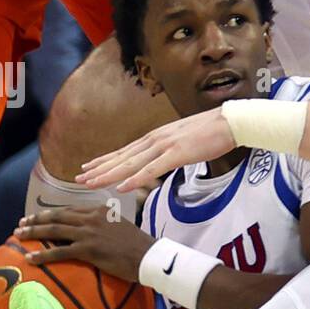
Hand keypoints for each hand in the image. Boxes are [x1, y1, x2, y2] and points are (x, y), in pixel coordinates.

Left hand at [14, 204, 154, 281]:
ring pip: (53, 230)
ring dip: (33, 232)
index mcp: (99, 211)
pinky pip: (59, 251)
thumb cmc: (138, 245)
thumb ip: (104, 223)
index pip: (68, 210)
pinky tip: (31, 258)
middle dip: (36, 219)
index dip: (50, 213)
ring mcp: (88, 233)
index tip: (38, 216)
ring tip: (19, 235)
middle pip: (56, 217)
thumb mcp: (120, 226)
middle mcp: (91, 218)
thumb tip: (94, 230)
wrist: (148, 256)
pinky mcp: (88, 249)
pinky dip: (43, 255)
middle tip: (21, 223)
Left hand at [78, 107, 234, 192]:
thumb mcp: (185, 140)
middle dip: (99, 168)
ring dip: (109, 174)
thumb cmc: (212, 132)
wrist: (230, 122)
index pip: (125, 151)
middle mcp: (155, 140)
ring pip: (131, 164)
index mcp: (157, 137)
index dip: (105, 160)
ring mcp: (165, 146)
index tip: (89, 167)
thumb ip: (170, 150)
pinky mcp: (177, 153)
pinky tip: (122, 186)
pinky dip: (135, 178)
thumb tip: (163, 159)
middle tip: (80, 178)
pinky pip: (152, 169)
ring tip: (91, 182)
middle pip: (122, 157)